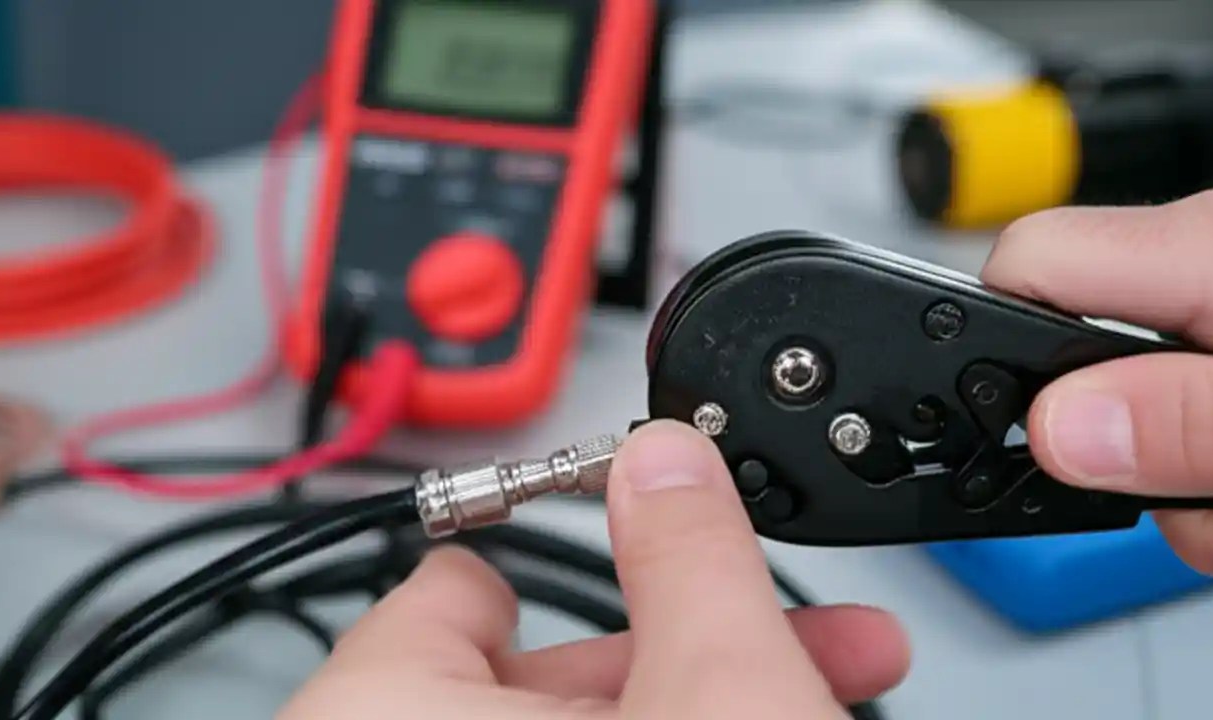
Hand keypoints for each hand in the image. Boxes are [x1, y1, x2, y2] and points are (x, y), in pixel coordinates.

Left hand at [279, 421, 909, 718]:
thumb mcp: (716, 695)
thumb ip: (689, 557)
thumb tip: (666, 461)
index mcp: (385, 717)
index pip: (451, 582)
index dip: (569, 535)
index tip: (648, 515)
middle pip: (546, 673)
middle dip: (691, 630)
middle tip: (796, 619)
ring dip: (711, 692)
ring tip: (827, 677)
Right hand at [982, 185, 1212, 575]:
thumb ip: (1185, 422)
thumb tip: (1056, 429)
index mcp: (1207, 249)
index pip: (1023, 264)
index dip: (984, 345)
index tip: (1006, 437)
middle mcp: (1206, 263)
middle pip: (1071, 355)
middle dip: (1104, 452)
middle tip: (1183, 502)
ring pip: (1131, 407)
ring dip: (1175, 483)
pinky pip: (1184, 414)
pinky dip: (1211, 473)